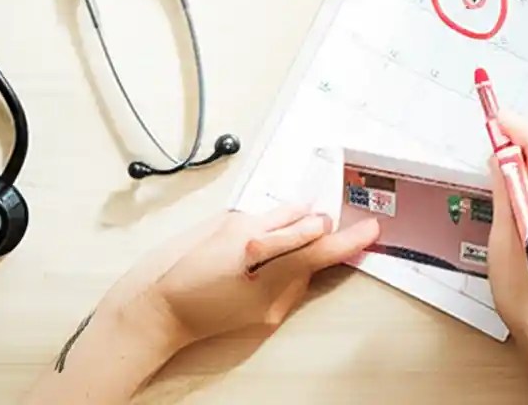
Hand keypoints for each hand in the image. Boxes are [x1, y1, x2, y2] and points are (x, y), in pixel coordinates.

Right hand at [26, 206, 379, 404]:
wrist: (155, 315)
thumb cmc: (179, 270)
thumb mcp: (224, 230)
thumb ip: (271, 220)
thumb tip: (304, 210)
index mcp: (259, 266)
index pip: (316, 247)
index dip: (347, 236)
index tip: (372, 227)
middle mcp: (272, 295)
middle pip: (313, 260)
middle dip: (323, 237)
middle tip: (337, 218)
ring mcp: (271, 310)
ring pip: (302, 272)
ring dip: (302, 252)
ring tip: (280, 238)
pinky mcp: (266, 317)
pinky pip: (290, 284)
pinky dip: (287, 266)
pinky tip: (269, 258)